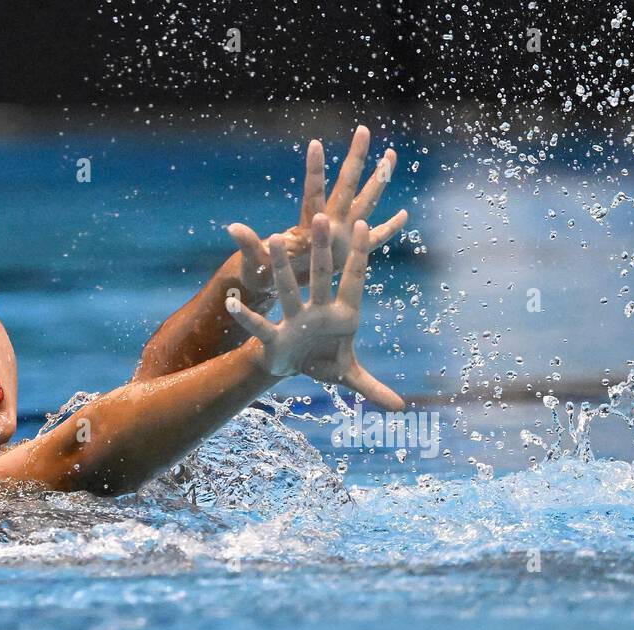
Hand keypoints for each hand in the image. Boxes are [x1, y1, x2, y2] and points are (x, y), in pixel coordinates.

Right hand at [226, 213, 403, 410]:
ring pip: (288, 290)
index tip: (364, 225)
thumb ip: (374, 388)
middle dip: (322, 250)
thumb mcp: (350, 375)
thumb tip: (400, 408)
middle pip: (322, 276)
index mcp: (343, 314)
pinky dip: (245, 317)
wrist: (294, 368)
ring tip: (273, 238)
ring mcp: (295, 321)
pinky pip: (259, 326)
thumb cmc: (324, 360)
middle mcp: (318, 310)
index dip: (359, 255)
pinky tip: (232, 303)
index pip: (354, 280)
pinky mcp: (275, 338)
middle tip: (321, 217)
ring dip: (281, 268)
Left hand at [227, 126, 407, 293]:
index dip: (314, 170)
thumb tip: (233, 228)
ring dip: (379, 178)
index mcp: (308, 224)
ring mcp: (342, 234)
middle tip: (363, 129)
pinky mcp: (351, 252)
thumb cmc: (260, 273)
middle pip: (345, 185)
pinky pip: (376, 238)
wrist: (273, 287)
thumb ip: (249, 245)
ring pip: (366, 202)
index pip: (313, 192)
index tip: (315, 143)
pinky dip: (390, 227)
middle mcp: (329, 222)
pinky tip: (404, 214)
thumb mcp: (256, 262)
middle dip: (355, 158)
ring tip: (391, 153)